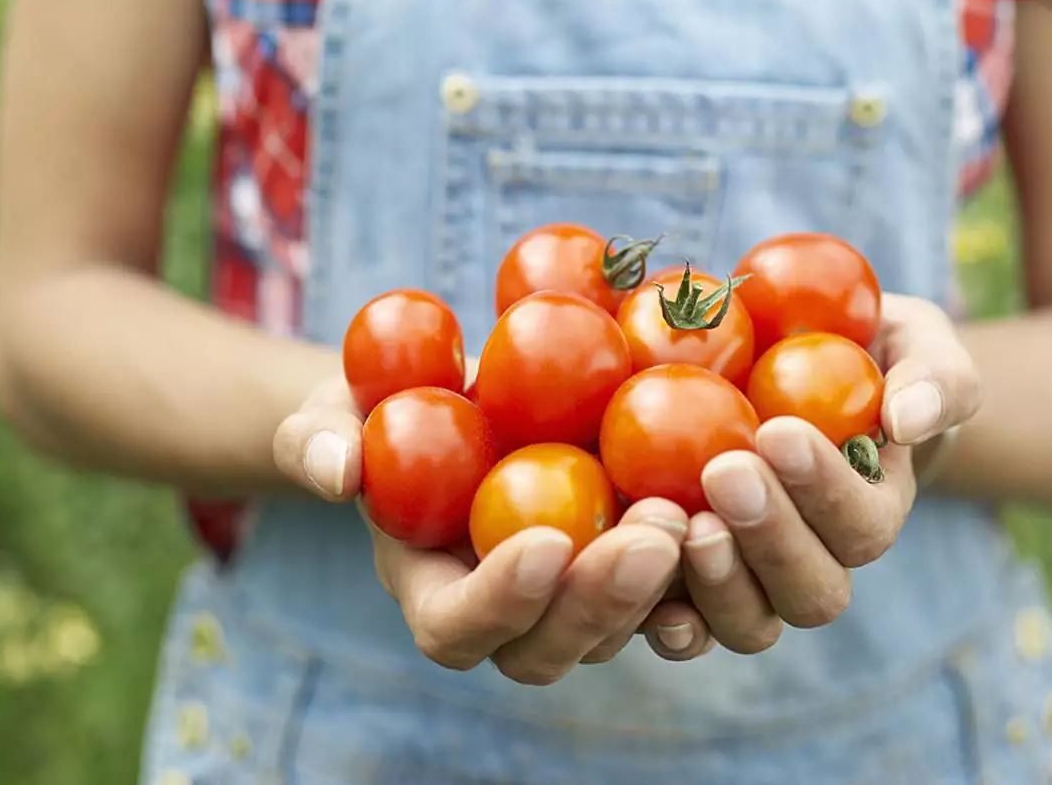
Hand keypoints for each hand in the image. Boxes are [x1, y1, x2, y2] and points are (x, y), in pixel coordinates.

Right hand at [272, 373, 692, 684]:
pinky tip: (731, 508)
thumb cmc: (387, 409)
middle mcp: (509, 615)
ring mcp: (574, 598)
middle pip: (552, 648)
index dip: (499, 600)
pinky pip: (673, 592)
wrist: (460, 403)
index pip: (457, 628)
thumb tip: (336, 468)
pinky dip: (705, 564)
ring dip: (665, 583)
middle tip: (655, 531)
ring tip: (697, 508)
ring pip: (622, 629)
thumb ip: (320, 437)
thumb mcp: (338, 409)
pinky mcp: (628, 567)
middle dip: (603, 601)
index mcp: (434, 591)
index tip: (544, 540)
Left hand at [648, 294, 981, 655]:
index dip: (823, 490)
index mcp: (872, 512)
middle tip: (725, 472)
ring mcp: (753, 579)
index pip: (862, 526)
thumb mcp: (914, 342)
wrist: (791, 364)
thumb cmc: (860, 349)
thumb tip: (908, 421)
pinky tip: (636, 570)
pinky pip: (685, 624)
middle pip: (811, 591)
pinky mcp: (692, 578)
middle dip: (769, 536)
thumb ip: (936, 376)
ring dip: (719, 581)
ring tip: (683, 520)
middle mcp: (817, 561)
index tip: (778, 431)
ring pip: (750, 622)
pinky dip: (665, 618)